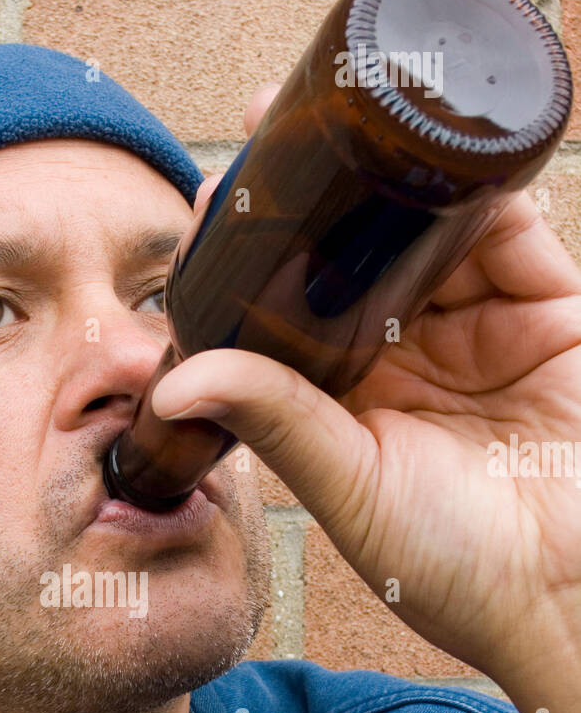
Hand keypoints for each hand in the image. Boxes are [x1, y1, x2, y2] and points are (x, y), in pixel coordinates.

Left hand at [153, 83, 580, 712]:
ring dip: (392, 174)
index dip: (256, 253)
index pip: (287, 308)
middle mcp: (404, 358)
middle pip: (354, 254)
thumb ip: (276, 423)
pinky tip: (441, 147)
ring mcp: (475, 329)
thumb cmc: (454, 568)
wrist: (568, 594)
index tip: (218, 197)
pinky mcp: (546, 314)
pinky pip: (510, 234)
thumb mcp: (349, 487)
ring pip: (426, 231)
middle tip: (274, 128)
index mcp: (343, 399)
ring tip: (344, 119)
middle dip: (319, 194)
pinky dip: (481, 190)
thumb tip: (172, 381)